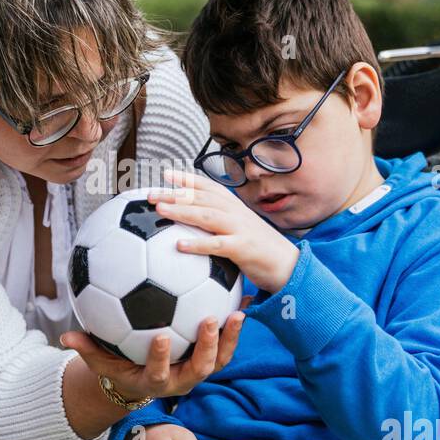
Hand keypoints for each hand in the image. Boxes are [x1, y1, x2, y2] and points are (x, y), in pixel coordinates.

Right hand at [60, 297, 249, 403]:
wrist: (141, 383)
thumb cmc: (119, 368)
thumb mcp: (102, 363)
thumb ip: (88, 350)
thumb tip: (66, 337)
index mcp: (156, 381)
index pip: (159, 372)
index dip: (160, 356)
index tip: (160, 336)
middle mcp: (182, 380)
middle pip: (201, 368)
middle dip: (207, 346)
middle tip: (209, 319)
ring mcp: (199, 371)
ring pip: (221, 359)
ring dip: (231, 337)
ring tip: (238, 312)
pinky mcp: (211, 360)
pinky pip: (228, 345)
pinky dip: (236, 326)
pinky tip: (245, 300)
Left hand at [147, 168, 300, 294]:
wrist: (288, 265)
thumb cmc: (258, 249)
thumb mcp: (239, 229)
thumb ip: (219, 224)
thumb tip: (192, 225)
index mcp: (233, 206)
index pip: (207, 186)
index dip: (186, 179)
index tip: (165, 175)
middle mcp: (235, 212)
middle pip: (201, 198)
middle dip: (175, 194)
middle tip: (150, 195)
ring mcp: (240, 228)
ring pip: (206, 215)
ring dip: (182, 211)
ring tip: (160, 210)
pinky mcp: (243, 248)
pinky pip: (217, 245)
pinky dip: (198, 244)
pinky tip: (179, 246)